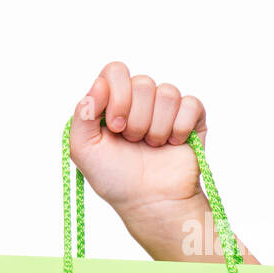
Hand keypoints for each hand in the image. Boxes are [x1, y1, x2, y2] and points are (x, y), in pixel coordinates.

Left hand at [68, 62, 208, 243]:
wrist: (149, 201)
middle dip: (136, 119)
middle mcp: (139, 100)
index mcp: (112, 102)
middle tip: (132, 141)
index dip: (117, 95)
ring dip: (156, 128)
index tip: (114, 126)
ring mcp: (166, 107)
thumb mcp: (84, 150)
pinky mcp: (191, 116)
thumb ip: (82, 115)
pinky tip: (172, 145)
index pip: (115, 71)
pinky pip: (190, 103)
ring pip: (167, 93)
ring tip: (151, 146)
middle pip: (142, 82)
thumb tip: (98, 84)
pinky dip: (179, 129)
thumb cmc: (115, 178)